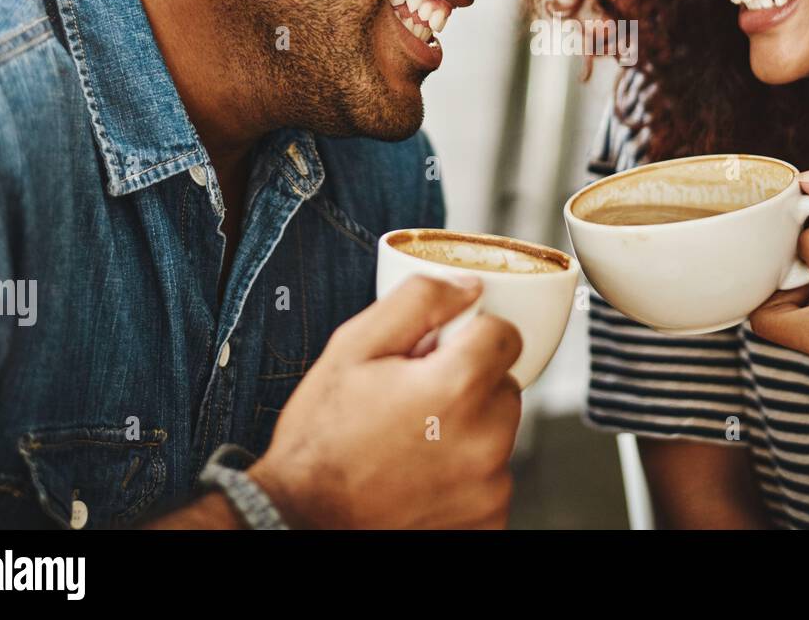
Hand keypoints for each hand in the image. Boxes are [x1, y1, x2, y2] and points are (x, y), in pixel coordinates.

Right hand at [250, 274, 522, 528]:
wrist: (303, 521)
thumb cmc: (321, 439)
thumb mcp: (352, 349)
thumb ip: (418, 302)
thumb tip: (470, 288)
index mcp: (457, 387)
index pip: (505, 335)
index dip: (468, 337)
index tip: (437, 356)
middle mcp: (485, 440)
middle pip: (503, 385)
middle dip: (469, 384)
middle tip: (416, 402)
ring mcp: (490, 487)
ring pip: (499, 432)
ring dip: (469, 430)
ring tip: (414, 443)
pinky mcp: (488, 520)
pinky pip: (492, 478)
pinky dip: (466, 474)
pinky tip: (423, 477)